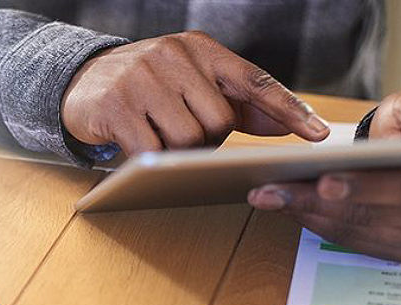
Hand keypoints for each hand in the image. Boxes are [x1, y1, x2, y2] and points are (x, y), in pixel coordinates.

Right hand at [61, 31, 329, 155]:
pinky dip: (152, 161)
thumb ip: (240, 103)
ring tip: (163, 140)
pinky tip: (140, 149)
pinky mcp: (116, 105)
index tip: (319, 134)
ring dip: (181, 152)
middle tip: (189, 137)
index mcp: (200, 48)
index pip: (253, 79)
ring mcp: (142, 78)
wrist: (82, 82)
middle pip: (220, 120)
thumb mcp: (193, 83)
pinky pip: (152, 151)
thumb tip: (289, 126)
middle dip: (210, 140)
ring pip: (189, 138)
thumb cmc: (150, 87)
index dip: (288, 108)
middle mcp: (173, 55)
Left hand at [248, 89, 400, 261]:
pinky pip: (353, 242)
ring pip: (359, 232)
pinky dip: (317, 225)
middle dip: (318, 203)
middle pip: (376, 216)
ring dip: (308, 216)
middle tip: (273, 190)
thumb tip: (387, 146)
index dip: (366, 188)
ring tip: (268, 196)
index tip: (323, 181)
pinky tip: (287, 207)